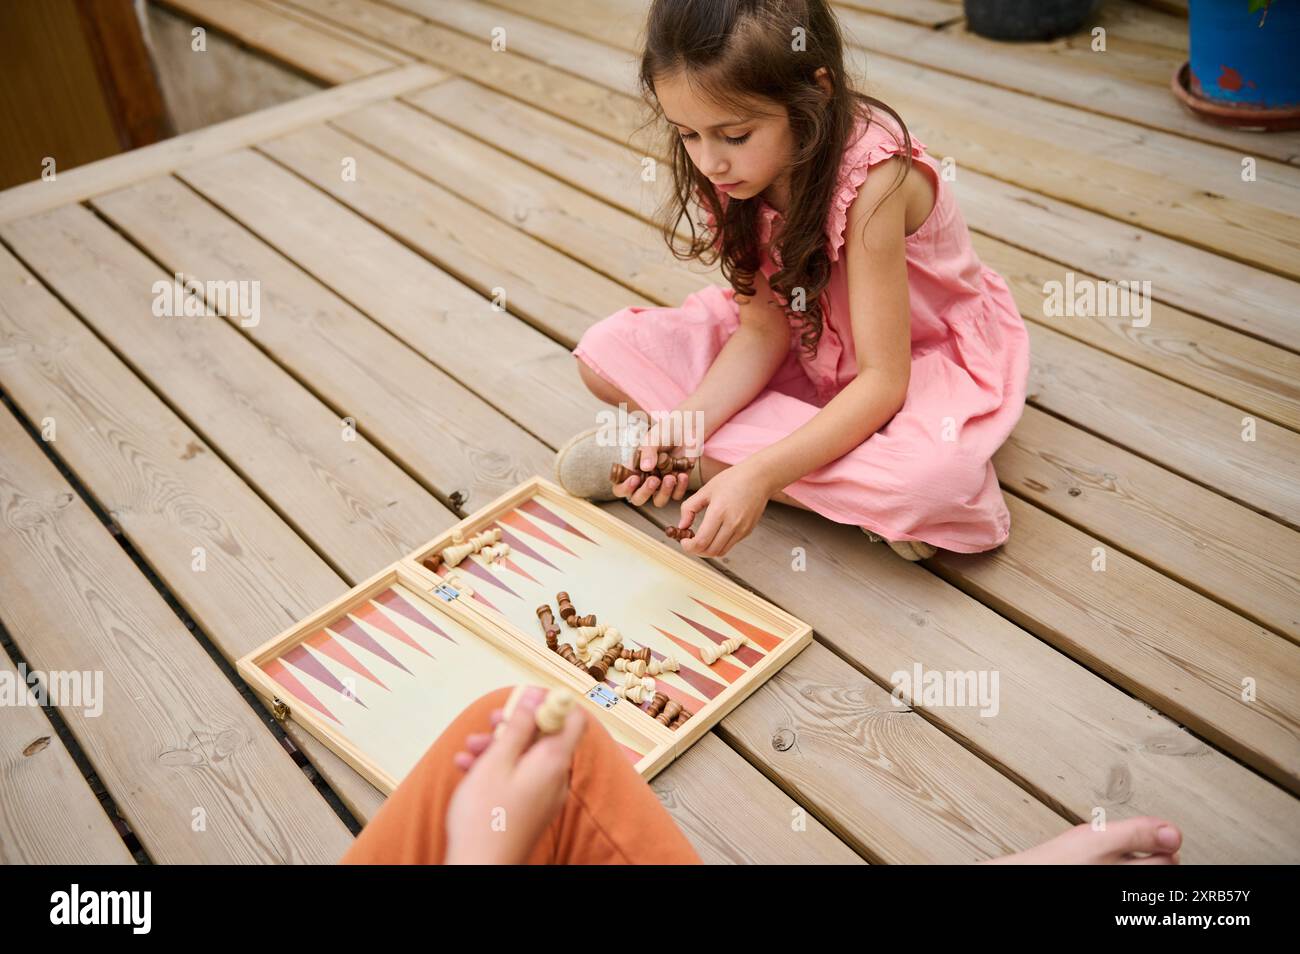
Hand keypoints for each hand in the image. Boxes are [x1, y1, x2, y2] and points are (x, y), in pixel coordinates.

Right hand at [443, 686, 585, 863]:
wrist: (479, 868)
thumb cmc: (485, 819)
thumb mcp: (497, 761)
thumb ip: (519, 726)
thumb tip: (535, 695)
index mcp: (554, 762)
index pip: (574, 719)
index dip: (552, 703)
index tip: (524, 700)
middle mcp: (556, 778)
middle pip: (546, 736)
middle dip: (515, 725)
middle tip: (489, 723)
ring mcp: (544, 796)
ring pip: (526, 757)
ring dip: (498, 747)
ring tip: (468, 750)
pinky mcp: (531, 809)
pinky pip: (519, 777)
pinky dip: (497, 768)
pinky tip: (468, 769)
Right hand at [612, 411, 695, 508]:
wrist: (688, 429)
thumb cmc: (666, 431)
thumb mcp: (653, 438)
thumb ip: (647, 451)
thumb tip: (644, 468)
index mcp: (633, 469)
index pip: (620, 487)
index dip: (624, 488)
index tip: (634, 479)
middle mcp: (645, 479)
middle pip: (637, 499)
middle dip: (645, 492)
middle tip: (654, 480)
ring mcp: (661, 484)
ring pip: (658, 501)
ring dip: (664, 492)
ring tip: (671, 477)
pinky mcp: (677, 484)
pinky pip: (676, 495)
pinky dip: (680, 487)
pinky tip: (682, 475)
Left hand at [674, 460, 770, 557]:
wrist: (759, 477)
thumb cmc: (732, 480)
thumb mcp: (706, 490)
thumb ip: (689, 508)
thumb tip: (682, 525)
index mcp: (719, 512)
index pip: (701, 542)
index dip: (688, 546)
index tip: (684, 540)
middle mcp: (732, 524)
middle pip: (710, 551)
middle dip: (695, 550)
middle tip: (689, 541)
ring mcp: (742, 529)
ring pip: (720, 552)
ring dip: (707, 550)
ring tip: (700, 538)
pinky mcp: (747, 531)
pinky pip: (729, 545)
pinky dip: (718, 544)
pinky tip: (713, 534)